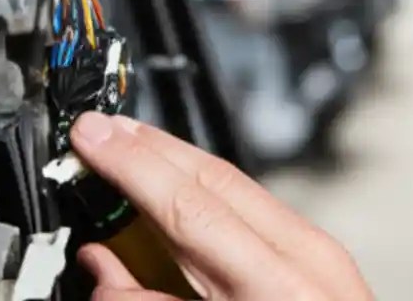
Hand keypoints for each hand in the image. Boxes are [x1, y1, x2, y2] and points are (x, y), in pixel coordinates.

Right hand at [69, 112, 374, 300]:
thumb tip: (105, 281)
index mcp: (279, 287)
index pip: (190, 206)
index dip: (132, 165)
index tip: (92, 137)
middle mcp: (307, 259)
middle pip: (216, 180)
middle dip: (151, 148)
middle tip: (101, 127)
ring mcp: (320, 257)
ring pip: (237, 187)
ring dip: (178, 161)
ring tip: (130, 143)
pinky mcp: (321, 261)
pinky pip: (254, 210)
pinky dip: (208, 192)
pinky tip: (179, 188)